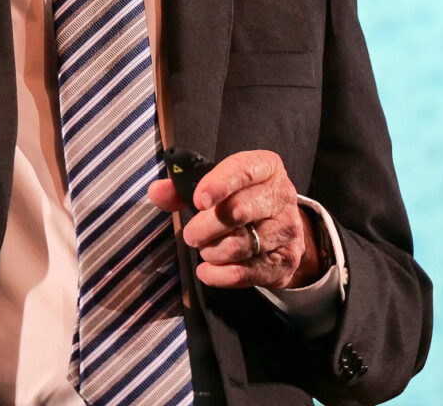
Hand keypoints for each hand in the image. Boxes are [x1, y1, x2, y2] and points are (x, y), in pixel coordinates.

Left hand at [147, 149, 322, 290]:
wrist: (281, 228)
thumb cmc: (243, 198)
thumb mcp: (218, 185)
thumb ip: (183, 188)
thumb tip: (156, 192)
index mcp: (266, 167)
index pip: (244, 170)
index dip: (219, 184)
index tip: (198, 200)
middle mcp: (281, 195)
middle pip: (238, 211)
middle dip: (205, 226)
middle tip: (190, 235)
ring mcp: (286, 229)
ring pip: (240, 245)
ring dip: (212, 251)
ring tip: (204, 249)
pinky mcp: (284, 261)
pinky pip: (246, 273)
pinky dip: (219, 275)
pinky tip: (207, 271)